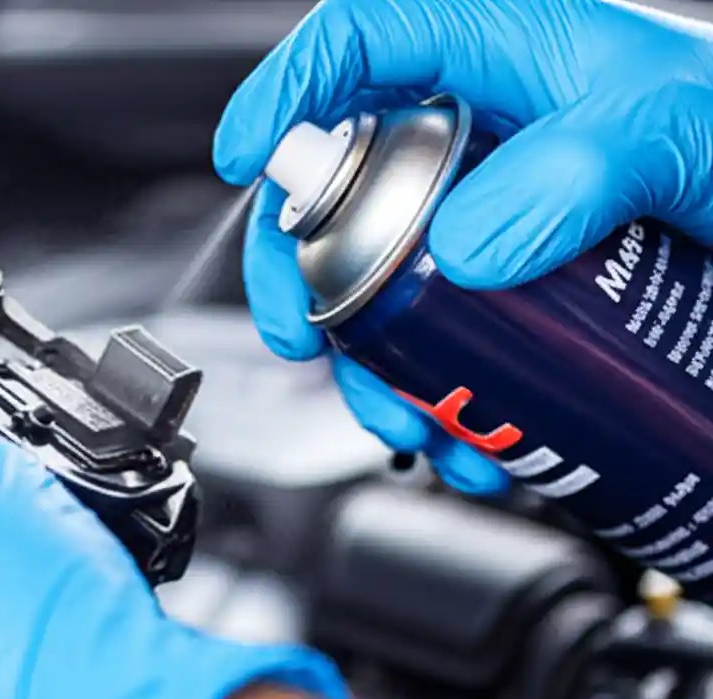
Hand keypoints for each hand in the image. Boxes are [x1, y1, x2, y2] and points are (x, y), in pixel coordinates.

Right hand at [214, 0, 712, 492]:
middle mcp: (469, 131)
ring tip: (416, 426)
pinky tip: (469, 439)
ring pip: (371, 280)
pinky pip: (429, 335)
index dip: (282, 92)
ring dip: (370, 367)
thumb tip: (460, 252)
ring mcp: (477, 209)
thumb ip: (575, 174)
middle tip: (305, 341)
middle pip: (332, 185)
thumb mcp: (670, 129)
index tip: (245, 159)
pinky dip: (429, 396)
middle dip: (301, 276)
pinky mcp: (498, 281)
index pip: (356, 42)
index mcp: (495, 48)